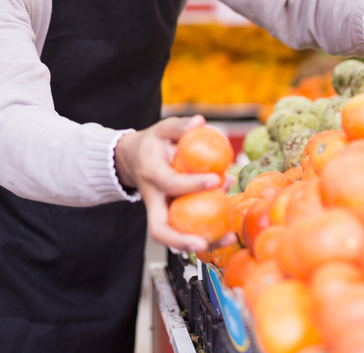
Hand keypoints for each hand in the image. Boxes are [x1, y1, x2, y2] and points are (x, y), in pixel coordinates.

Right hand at [114, 115, 237, 252]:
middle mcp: (153, 199)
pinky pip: (187, 230)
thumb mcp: (162, 130)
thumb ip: (179, 126)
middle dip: (180, 240)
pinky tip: (230, 230)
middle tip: (203, 242)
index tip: (216, 179)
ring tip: (229, 238)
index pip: (170, 183)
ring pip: (175, 236)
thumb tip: (200, 121)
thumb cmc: (152, 145)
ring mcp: (160, 212)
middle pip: (160, 228)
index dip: (192, 184)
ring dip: (202, 242)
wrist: (133, 159)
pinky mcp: (171, 217)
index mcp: (152, 175)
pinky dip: (208, 234)